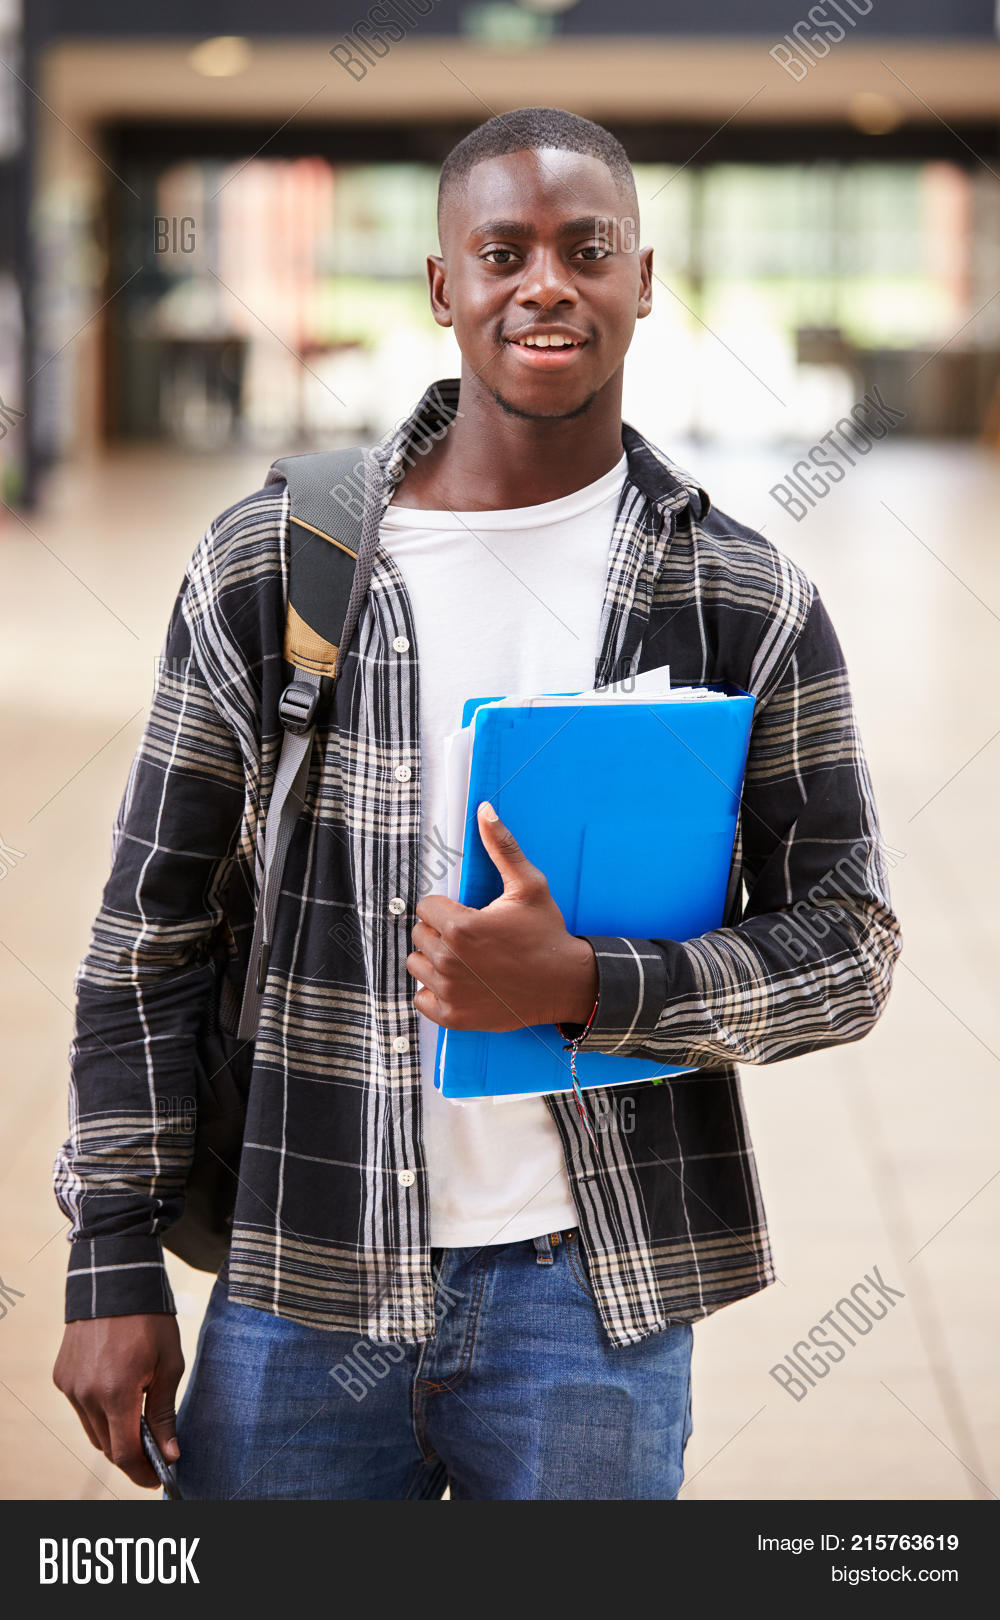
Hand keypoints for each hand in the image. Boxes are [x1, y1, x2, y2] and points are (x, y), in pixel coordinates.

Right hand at [53, 1314, 183, 1488]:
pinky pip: (82, 1409)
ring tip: (139, 1417)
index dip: (142, 1473)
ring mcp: (70, 1387)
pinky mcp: (62, 1377)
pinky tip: (118, 1392)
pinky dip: (100, 1411)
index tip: (158, 1480)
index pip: (124, 1453)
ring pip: (93, 1430)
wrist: (114, 1281)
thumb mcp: (169, 1364)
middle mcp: (86, 1394)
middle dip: (131, 1454)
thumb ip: (165, 1413)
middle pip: (107, 1446)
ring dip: (115, 1433)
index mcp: (116, 1392)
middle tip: (156, 1451)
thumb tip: (169, 1454)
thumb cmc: (149, 1320)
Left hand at [406, 800, 597, 1031]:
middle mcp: (450, 960)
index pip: (426, 906)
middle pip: (419, 935)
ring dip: (434, 960)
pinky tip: (461, 983)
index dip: (447, 907)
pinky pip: (421, 998)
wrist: (566, 983)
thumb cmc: (547, 933)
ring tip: (466, 959)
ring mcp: (449, 991)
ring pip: (416, 965)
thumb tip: (485, 810)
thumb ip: (502, 847)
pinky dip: (435, 992)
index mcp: (461, 926)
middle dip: (441, 932)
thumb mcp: (530, 886)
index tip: (469, 914)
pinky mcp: (453, 1016)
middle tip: (472, 938)